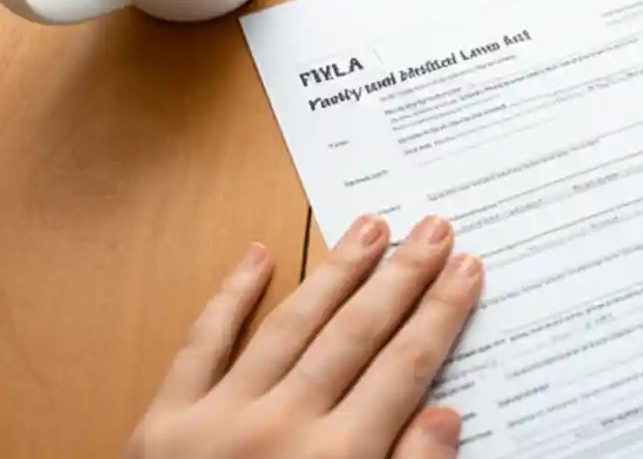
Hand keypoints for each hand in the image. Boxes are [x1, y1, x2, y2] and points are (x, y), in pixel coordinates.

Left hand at [125, 215, 482, 458]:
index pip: (406, 368)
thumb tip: (446, 415)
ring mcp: (219, 419)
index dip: (442, 314)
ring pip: (292, 325)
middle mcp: (283, 428)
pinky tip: (258, 255)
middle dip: (403, 277)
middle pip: (358, 334)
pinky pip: (201, 345)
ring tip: (372, 225)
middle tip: (434, 228)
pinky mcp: (162, 424)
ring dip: (337, 271)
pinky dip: (229, 297)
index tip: (468, 268)